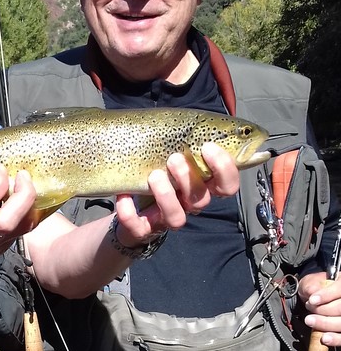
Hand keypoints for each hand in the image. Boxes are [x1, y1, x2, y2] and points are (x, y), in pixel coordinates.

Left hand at [113, 142, 239, 245]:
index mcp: (200, 185)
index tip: (208, 147)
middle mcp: (187, 204)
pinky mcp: (142, 230)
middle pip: (202, 200)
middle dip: (190, 179)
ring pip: (177, 218)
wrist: (125, 197)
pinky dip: (129, 213)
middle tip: (174, 158)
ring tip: (154, 175)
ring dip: (166, 196)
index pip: (227, 186)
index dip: (225, 170)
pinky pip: (138, 227)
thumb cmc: (154, 167)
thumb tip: (197, 121)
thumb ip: (186, 140)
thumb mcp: (171, 150)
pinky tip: (124, 195)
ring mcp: (164, 219)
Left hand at [300, 272, 340, 347]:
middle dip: (323, 310)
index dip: (327, 295)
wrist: (318, 299)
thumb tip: (312, 292)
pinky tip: (325, 338)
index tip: (312, 300)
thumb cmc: (317, 289)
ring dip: (325, 323)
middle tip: (309, 308)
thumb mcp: (313, 282)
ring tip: (311, 320)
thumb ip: (312, 285)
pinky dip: (335, 338)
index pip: (340, 288)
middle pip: (340, 307)